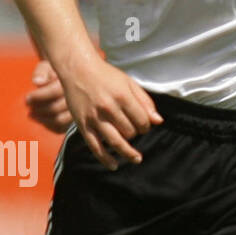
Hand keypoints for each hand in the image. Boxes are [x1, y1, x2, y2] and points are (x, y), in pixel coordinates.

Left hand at [25, 60, 72, 132]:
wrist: (68, 77)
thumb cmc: (55, 71)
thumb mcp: (48, 66)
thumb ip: (42, 71)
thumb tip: (37, 82)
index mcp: (72, 82)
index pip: (54, 92)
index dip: (38, 97)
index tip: (27, 99)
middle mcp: (79, 98)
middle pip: (56, 108)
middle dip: (38, 109)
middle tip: (28, 106)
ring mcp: (79, 111)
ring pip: (60, 121)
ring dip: (42, 119)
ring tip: (31, 114)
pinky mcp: (74, 121)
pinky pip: (61, 128)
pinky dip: (48, 126)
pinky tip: (39, 119)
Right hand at [58, 54, 162, 168]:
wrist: (78, 69)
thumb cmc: (105, 75)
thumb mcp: (128, 83)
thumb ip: (145, 101)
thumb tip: (158, 121)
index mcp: (122, 96)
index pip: (142, 121)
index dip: (146, 125)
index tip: (143, 124)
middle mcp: (108, 108)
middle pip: (130, 132)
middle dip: (135, 134)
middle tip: (133, 130)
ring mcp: (94, 118)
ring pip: (115, 142)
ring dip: (128, 152)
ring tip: (136, 159)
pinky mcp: (83, 125)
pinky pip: (95, 147)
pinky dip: (105, 158)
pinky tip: (114, 165)